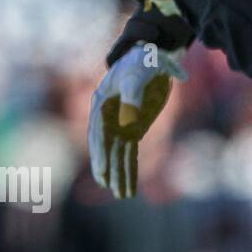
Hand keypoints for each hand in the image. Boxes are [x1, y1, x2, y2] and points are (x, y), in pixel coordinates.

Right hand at [87, 44, 186, 198]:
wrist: (153, 56)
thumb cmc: (142, 62)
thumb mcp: (137, 75)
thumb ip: (132, 96)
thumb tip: (127, 121)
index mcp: (101, 103)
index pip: (98, 132)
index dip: (100, 152)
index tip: (102, 169)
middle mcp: (107, 116)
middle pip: (105, 146)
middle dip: (106, 166)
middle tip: (107, 184)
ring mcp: (120, 124)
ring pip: (117, 153)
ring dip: (119, 173)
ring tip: (121, 194)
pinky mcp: (134, 128)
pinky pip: (129, 152)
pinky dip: (130, 169)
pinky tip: (129, 186)